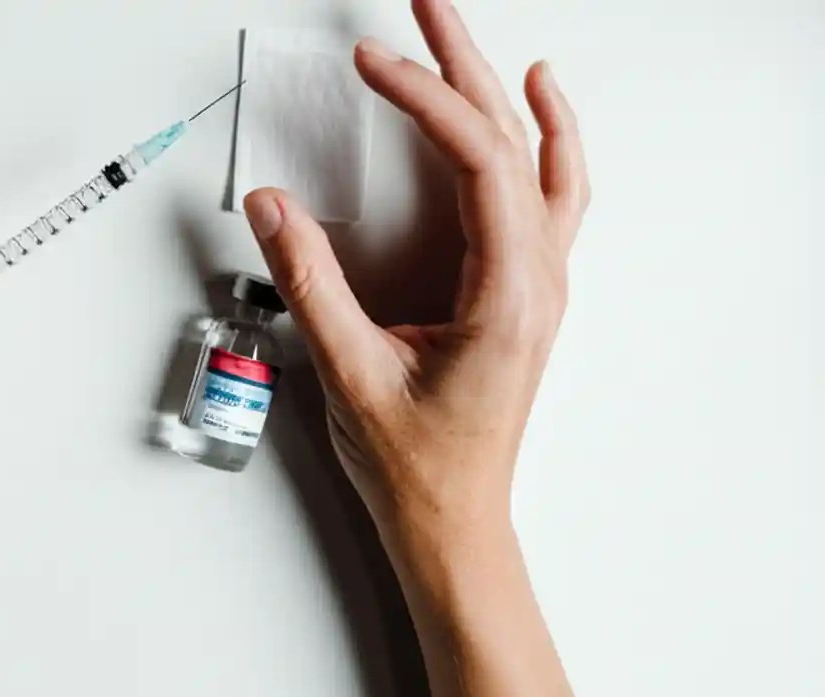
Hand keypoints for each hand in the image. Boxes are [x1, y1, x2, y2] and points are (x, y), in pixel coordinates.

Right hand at [243, 7, 587, 540]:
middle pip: (515, 140)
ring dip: (502, 89)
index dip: (425, 100)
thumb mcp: (349, 372)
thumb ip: (309, 283)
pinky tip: (533, 103)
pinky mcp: (526, 290)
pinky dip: (547, 136)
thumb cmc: (415, 462)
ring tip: (465, 36)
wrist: (454, 517)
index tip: (374, 64)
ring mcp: (542, 283)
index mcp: (507, 295)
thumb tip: (271, 205)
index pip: (478, 160)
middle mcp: (539, 280)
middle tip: (424, 7)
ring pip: (539, 158)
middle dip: (463, 66)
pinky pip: (554, 192)